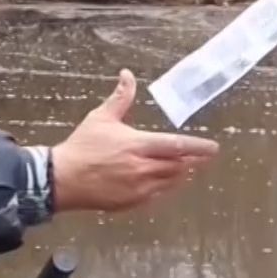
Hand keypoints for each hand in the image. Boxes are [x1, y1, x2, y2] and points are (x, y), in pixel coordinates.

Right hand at [50, 70, 218, 212]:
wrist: (62, 179)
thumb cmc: (82, 146)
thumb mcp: (101, 118)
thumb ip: (120, 98)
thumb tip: (127, 75)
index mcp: (137, 146)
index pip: (176, 146)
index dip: (198, 147)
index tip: (214, 148)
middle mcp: (142, 168)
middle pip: (179, 166)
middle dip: (193, 161)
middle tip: (204, 157)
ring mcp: (138, 189)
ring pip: (171, 182)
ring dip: (181, 174)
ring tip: (187, 167)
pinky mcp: (131, 203)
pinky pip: (157, 195)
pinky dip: (165, 187)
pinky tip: (165, 181)